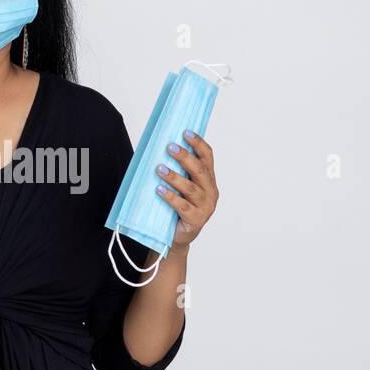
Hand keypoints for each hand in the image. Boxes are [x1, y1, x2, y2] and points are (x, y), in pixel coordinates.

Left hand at [155, 131, 217, 251]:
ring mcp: (205, 207)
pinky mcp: (196, 220)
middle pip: (199, 170)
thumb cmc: (176, 207)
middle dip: (185, 157)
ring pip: (190, 188)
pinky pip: (182, 206)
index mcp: (208, 179)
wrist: (177, 237)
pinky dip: (170, 197)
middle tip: (170, 147)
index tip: (185, 132)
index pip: (208, 157)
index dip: (198, 143)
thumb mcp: (180, 187)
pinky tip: (159, 190)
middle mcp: (210, 191)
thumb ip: (177, 171)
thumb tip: (158, 149)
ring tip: (160, 169)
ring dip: (174, 177)